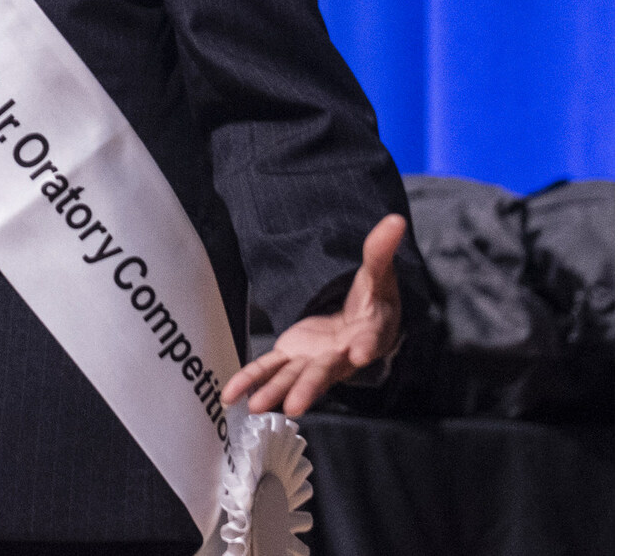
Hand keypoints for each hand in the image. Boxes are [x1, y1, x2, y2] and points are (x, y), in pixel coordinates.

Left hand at [221, 212, 407, 417]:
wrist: (361, 324)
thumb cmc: (373, 301)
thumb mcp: (378, 274)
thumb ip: (381, 250)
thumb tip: (395, 220)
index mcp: (368, 333)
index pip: (370, 339)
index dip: (366, 346)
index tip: (360, 353)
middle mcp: (340, 355)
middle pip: (325, 371)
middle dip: (309, 387)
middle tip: (295, 405)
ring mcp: (314, 360)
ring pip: (294, 377)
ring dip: (275, 391)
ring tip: (256, 405)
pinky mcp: (293, 356)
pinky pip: (269, 370)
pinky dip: (250, 380)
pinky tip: (230, 395)